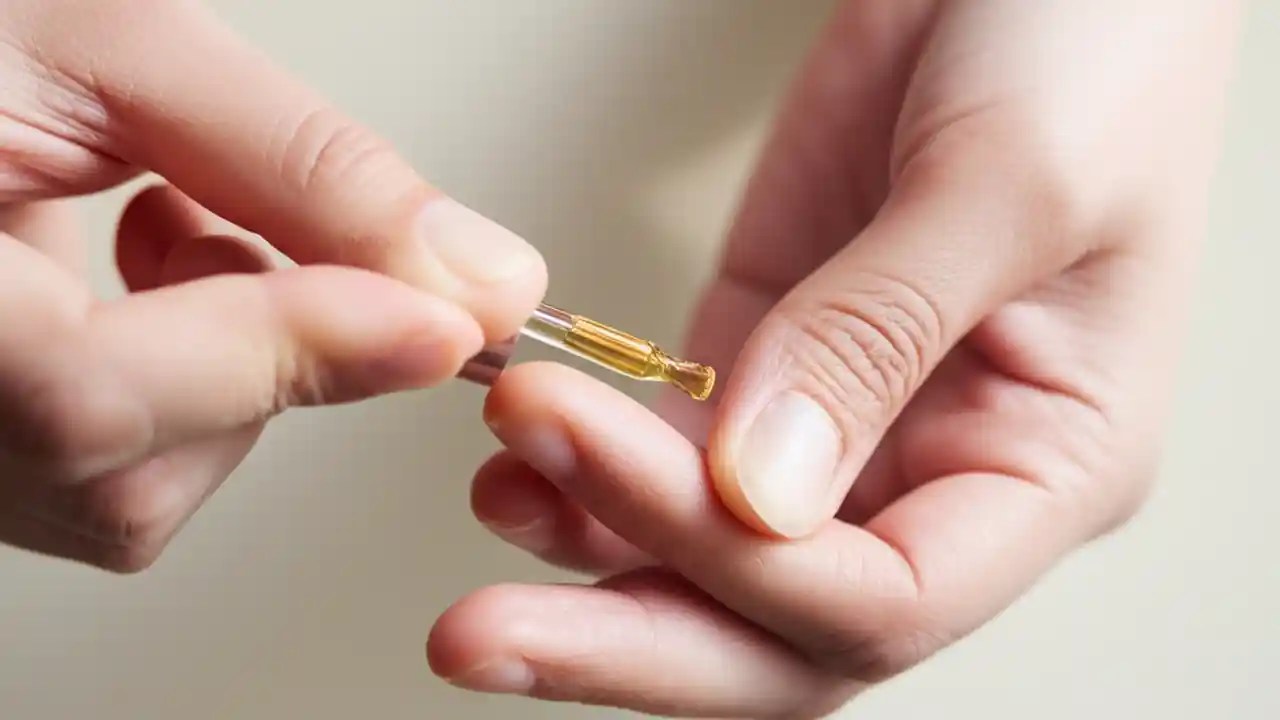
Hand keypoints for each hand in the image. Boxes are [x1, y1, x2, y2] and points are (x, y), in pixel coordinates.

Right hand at [0, 0, 545, 571]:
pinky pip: (117, 483)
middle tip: (252, 215)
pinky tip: (141, 282)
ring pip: (137, 492)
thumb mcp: (112, 51)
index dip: (284, 353)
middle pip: (126, 468)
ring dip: (226, 360)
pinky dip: (190, 386)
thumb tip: (475, 280)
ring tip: (161, 222)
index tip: (446, 321)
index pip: (83, 391)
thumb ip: (297, 163)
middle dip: (259, 343)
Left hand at [431, 1, 1237, 715]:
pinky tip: (519, 453)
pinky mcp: (764, 360)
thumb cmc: (1092, 57)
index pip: (886, 598)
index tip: (605, 466)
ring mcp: (843, 426)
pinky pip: (670, 456)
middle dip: (635, 637)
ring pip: (710, 558)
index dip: (739, 569)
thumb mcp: (1012, 181)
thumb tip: (754, 496)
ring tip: (493, 500)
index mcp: (1046, 467)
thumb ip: (880, 337)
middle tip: (484, 636)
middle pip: (782, 627)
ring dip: (591, 554)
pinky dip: (589, 470)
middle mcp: (940, 474)